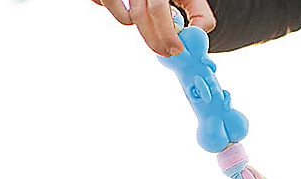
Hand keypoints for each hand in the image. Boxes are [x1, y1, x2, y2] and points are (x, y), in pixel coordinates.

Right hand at [91, 0, 215, 55]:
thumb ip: (199, 13)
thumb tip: (198, 36)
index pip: (157, 11)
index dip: (166, 35)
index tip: (176, 50)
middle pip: (140, 16)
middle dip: (153, 40)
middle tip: (165, 52)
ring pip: (119, 11)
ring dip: (129, 22)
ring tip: (142, 24)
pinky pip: (101, 2)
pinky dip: (114, 11)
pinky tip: (124, 11)